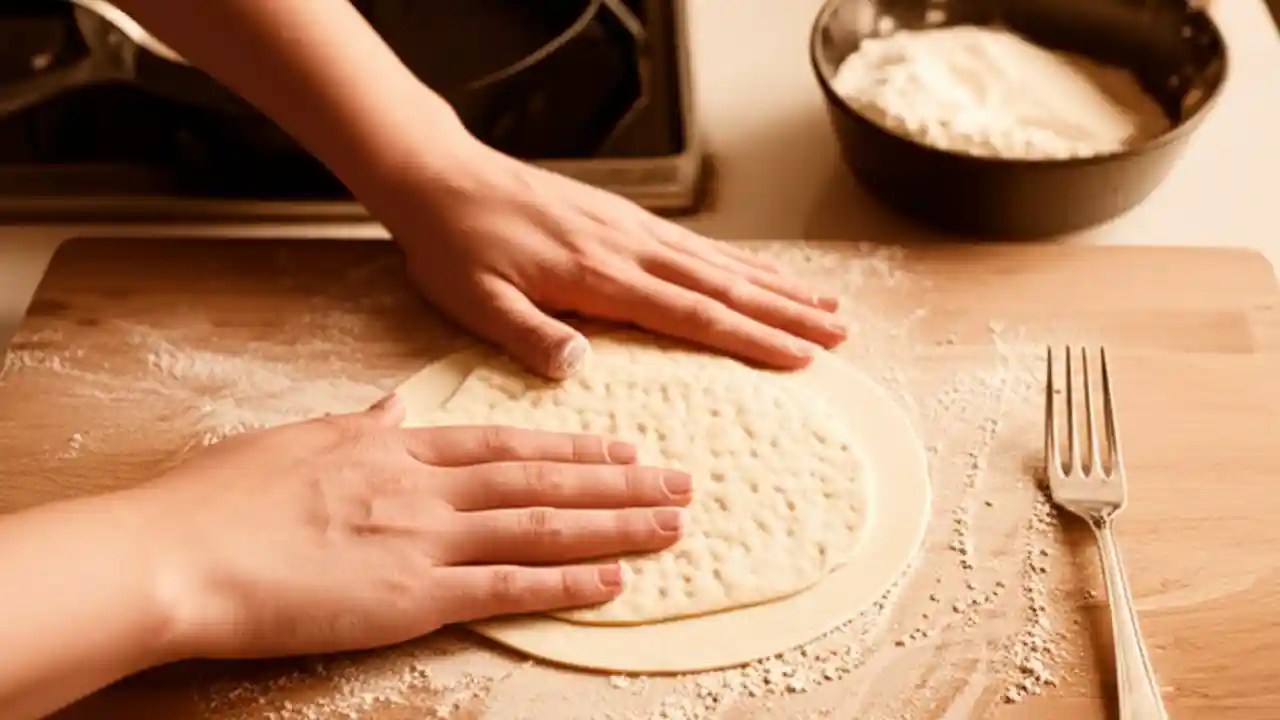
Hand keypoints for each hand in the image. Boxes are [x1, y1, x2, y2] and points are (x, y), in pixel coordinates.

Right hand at [136, 395, 689, 659]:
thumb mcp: (300, 440)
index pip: (505, 444)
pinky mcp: (413, 598)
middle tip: (681, 481)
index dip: (571, 445)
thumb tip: (398, 403)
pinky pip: (506, 587)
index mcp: (397, 449)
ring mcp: (424, 541)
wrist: (178, 552)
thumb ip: (363, 424)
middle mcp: (425, 488)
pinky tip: (612, 581)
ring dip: (614, 525)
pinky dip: (565, 583)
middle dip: (618, 480)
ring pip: (541, 526)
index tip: (622, 447)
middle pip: (542, 479)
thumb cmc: (225, 497)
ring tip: (671, 523)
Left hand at [378, 141, 845, 379]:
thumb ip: (529, 335)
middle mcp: (627, 248)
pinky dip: (739, 261)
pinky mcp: (623, 220)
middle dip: (785, 313)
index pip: (690, 314)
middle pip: (722, 286)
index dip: (749, 338)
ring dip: (776, 286)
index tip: (800, 356)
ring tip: (826, 306)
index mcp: (597, 277)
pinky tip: (760, 273)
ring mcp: (630, 230)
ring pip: (719, 262)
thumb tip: (582, 367)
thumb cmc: (455, 246)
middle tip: (841, 335)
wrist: (441, 179)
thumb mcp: (474, 301)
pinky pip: (695, 245)